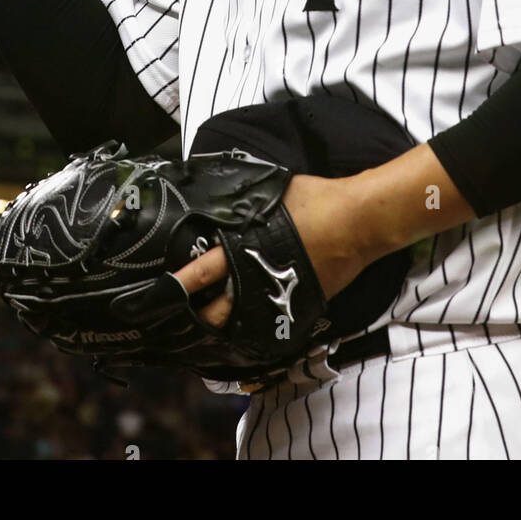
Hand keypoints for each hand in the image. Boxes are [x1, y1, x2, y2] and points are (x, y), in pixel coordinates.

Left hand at [171, 173, 374, 328]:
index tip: (165, 290)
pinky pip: (273, 322)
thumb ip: (244, 200)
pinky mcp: (301, 307)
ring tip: (212, 328)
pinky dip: (259, 326)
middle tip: (184, 317)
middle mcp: (258, 276)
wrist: (355, 221)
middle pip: (218, 312)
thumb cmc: (315, 199)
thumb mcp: (270, 191)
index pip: (204, 270)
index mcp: (245, 245)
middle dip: (198, 317)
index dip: (182, 283)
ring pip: (242, 325)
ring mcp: (280, 296)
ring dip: (226, 326)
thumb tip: (227, 196)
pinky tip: (251, 326)